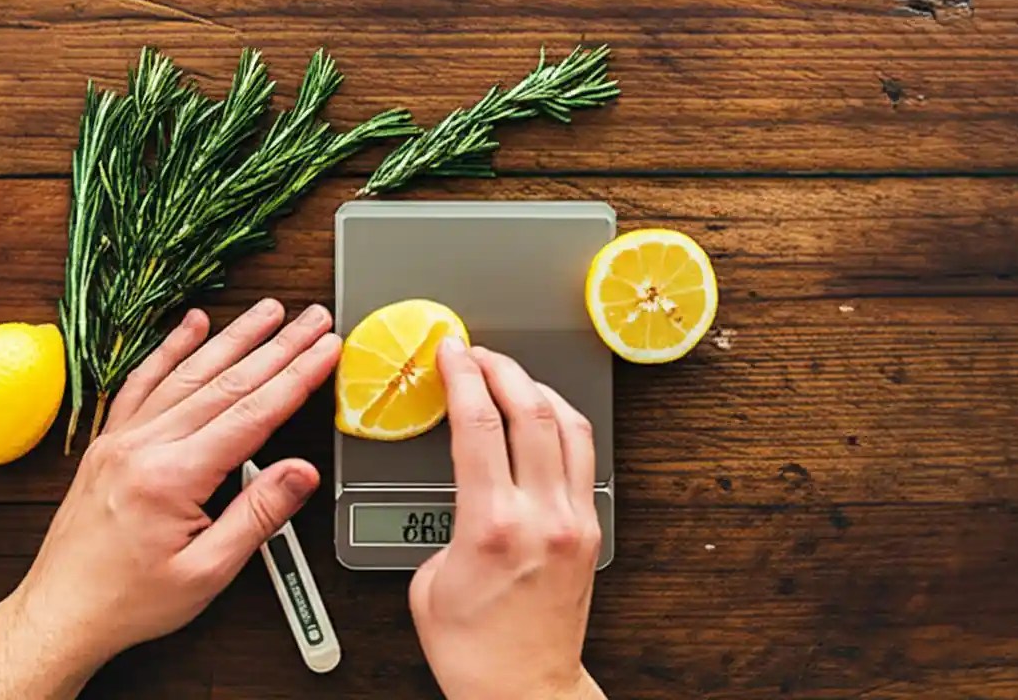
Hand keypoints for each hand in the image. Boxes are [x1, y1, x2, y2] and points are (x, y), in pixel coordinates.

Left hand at [0, 299, 340, 698]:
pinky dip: (169, 349)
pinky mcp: (108, 442)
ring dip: (233, 337)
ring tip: (268, 311)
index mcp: (171, 478)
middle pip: (225, 383)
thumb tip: (301, 473)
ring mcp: (121, 439)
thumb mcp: (206, 572)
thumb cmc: (130, 601)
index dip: (296, 377)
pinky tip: (192, 325)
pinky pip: (141, 382)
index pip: (252, 414)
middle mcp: (143, 447)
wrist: (61, 613)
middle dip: (277, 346)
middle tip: (312, 319)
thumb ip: (258, 516)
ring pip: (187, 373)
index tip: (326, 349)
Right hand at [410, 340, 605, 699]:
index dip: (462, 376)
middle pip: (530, 410)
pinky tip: (542, 417)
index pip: (479, 425)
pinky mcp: (589, 532)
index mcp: (492, 527)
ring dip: (537, 388)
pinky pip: (582, 458)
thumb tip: (458, 488)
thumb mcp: (428, 579)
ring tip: (511, 374)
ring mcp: (573, 521)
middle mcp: (542, 517)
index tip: (450, 352)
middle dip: (500, 367)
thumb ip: (441, 523)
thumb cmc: (472, 649)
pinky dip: (561, 424)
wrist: (522, 690)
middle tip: (476, 352)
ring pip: (569, 426)